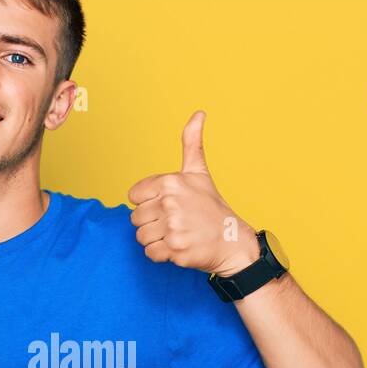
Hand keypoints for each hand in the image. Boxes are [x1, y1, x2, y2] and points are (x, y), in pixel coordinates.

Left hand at [127, 110, 258, 276]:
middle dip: (152, 223)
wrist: (232, 241)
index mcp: (171, 182)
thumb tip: (199, 113)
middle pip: (136, 218)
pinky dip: (161, 254)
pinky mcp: (175, 249)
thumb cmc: (212, 207)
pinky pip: (150, 253)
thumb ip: (192, 143)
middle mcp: (170, 202)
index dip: (148, 203)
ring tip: (176, 234)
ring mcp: (173, 227)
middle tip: (175, 223)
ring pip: (141, 236)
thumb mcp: (199, 172)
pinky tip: (178, 247)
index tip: (167, 206)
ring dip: (155, 239)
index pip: (134, 196)